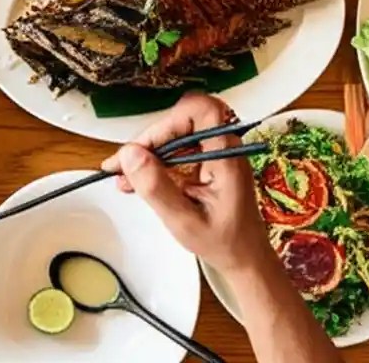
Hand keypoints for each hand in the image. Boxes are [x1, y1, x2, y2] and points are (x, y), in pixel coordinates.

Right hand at [102, 93, 273, 273]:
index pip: (201, 111)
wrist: (244, 256)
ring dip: (149, 151)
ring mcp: (216, 152)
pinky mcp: (207, 160)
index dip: (167, 122)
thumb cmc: (224, 242)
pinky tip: (137, 179)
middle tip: (124, 166)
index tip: (142, 149)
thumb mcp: (184, 221)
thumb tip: (131, 155)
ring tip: (125, 177)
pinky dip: (156, 161)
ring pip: (177, 132)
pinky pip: (178, 148)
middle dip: (150, 140)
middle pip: (183, 119)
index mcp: (227, 156)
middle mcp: (224, 146)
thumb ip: (157, 188)